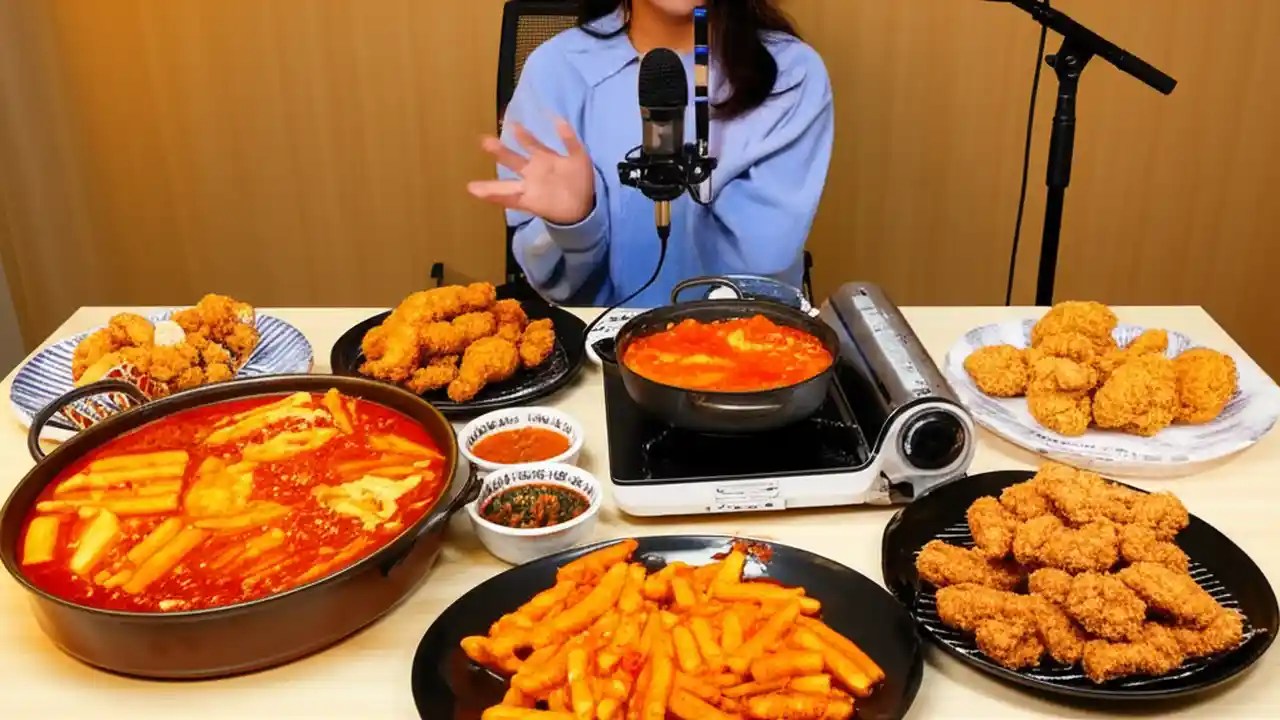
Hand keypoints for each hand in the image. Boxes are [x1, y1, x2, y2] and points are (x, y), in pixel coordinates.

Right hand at [467, 119, 595, 225]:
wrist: (585, 207)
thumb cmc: (581, 181)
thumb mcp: (579, 156)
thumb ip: (569, 139)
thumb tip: (558, 119)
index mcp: (543, 159)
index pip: (529, 144)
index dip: (522, 134)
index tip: (511, 124)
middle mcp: (533, 172)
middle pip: (512, 160)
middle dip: (500, 151)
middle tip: (484, 141)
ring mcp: (530, 188)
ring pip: (506, 186)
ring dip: (490, 186)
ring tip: (471, 186)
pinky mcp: (530, 203)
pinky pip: (511, 202)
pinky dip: (498, 199)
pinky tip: (481, 196)